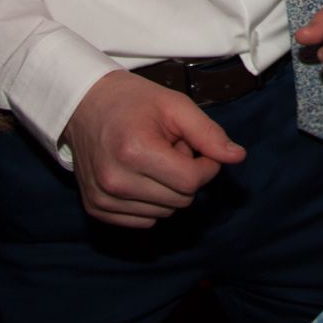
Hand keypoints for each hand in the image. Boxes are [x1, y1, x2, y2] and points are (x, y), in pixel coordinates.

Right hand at [61, 70, 246, 228]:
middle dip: (187, 176)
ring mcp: (102, 198)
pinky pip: (143, 221)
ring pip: (164, 213)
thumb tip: (237, 157)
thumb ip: (208, 133)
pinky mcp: (95, 208)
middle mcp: (115, 180)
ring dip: (169, 189)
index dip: (207, 166)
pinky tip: (140, 175)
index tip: (201, 149)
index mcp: (135, 151)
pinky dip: (151, 202)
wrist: (84, 104)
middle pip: (180, 200)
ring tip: (154, 159)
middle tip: (171, 148)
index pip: (191, 181)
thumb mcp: (175, 105)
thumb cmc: (134, 102)